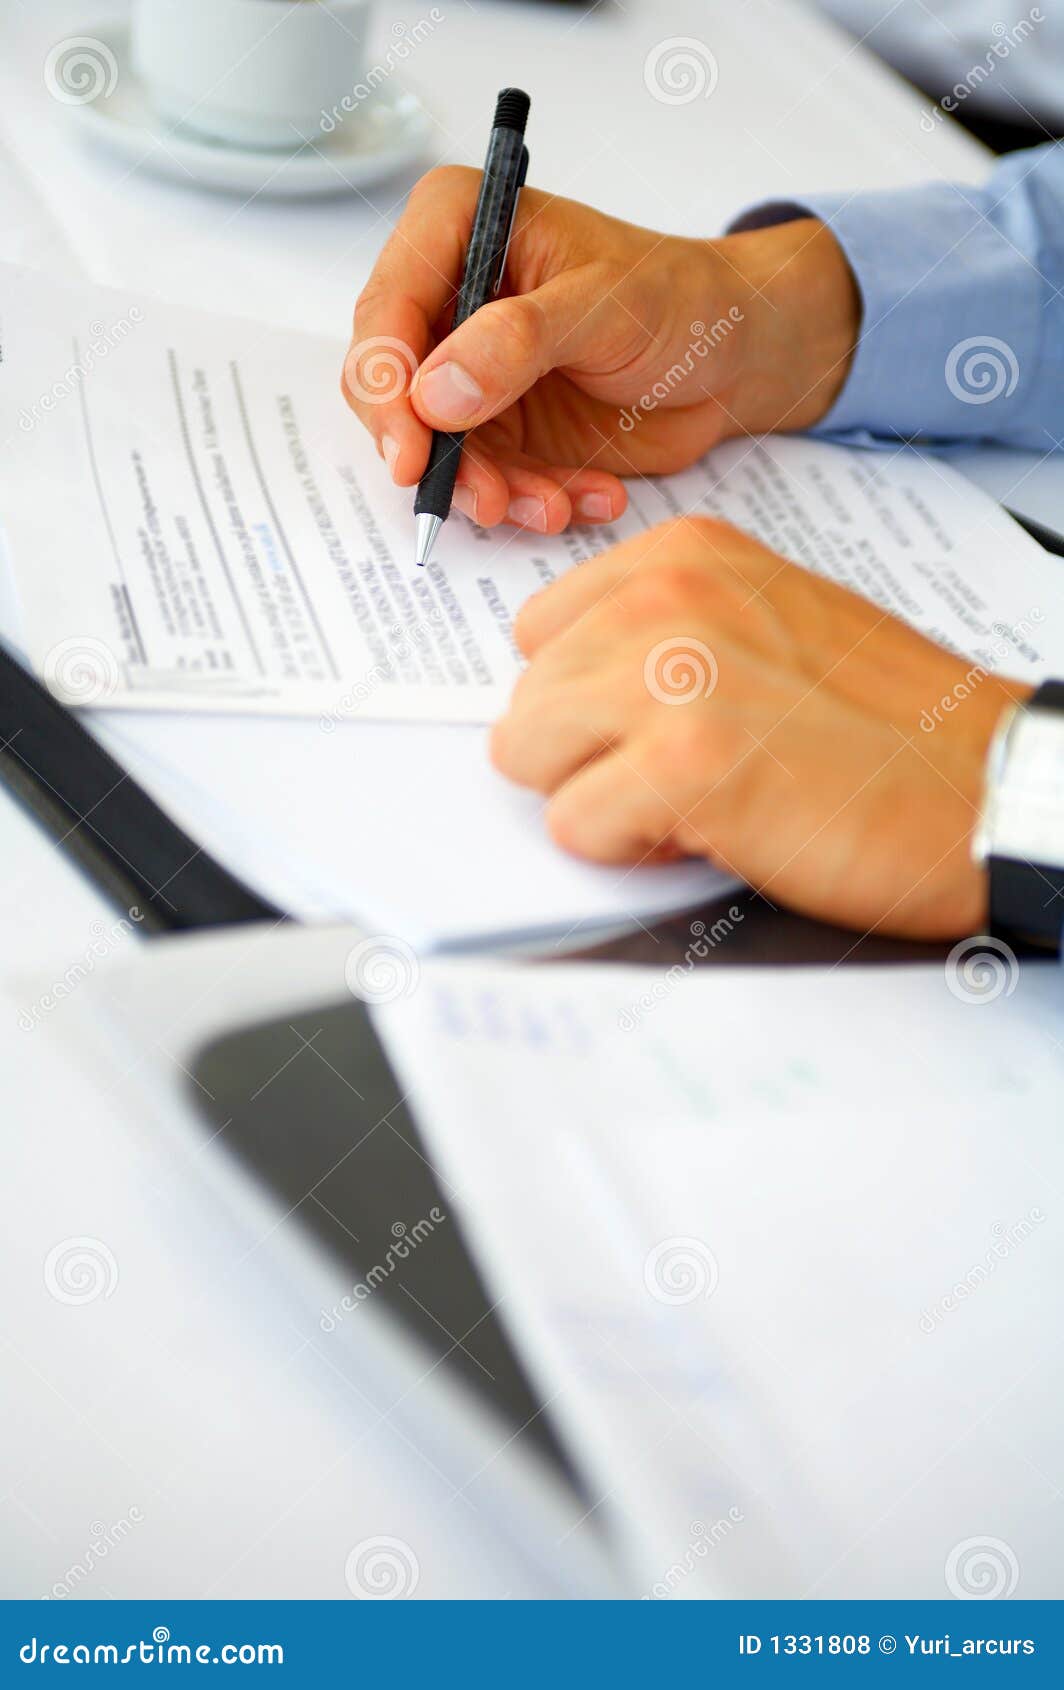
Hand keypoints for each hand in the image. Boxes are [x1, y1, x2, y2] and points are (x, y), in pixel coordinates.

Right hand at [343, 168, 858, 535]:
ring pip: (439, 449)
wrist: (734, 354)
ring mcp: (469, 368)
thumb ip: (516, 343)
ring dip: (493, 491)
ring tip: (554, 507)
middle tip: (486, 500)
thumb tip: (433, 395)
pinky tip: (590, 499)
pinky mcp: (500, 427)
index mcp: (457, 227)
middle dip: (439, 456)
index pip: (387, 309)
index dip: (386, 386)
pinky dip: (533, 501)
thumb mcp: (604, 306)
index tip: (411, 452)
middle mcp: (450, 297)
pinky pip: (489, 479)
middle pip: (393, 389)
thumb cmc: (678, 297)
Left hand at [490, 518, 1030, 938]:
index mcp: (682, 555)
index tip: (661, 721)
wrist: (984, 784)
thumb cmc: (887, 723)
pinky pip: (572, 826)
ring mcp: (668, 678)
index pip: (538, 633)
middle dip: (590, 755)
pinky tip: (715, 829)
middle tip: (691, 768)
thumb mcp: (765, 621)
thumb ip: (660, 633)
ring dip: (602, 799)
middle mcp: (663, 599)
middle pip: (526, 702)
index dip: (589, 700)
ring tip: (700, 796)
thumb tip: (567, 685)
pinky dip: (631, 850)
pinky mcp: (680, 767)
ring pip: (527, 758)